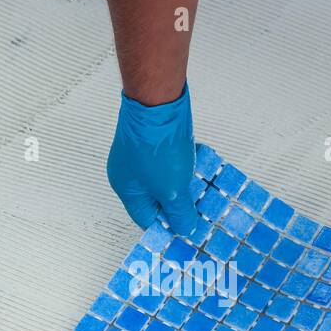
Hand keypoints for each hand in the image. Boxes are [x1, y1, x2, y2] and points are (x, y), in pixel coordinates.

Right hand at [106, 84, 199, 235]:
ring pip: (167, 177)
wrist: (158, 101)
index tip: (188, 228)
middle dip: (179, 202)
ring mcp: (141, 153)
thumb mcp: (172, 189)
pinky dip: (185, 163)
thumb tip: (185, 229)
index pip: (146, 218)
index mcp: (126, 188)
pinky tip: (201, 162)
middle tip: (201, 208)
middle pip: (157, 197)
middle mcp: (129, 172)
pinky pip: (171, 158)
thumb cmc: (156, 146)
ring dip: (185, 181)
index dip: (168, 226)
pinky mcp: (153, 138)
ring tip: (205, 185)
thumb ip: (179, 212)